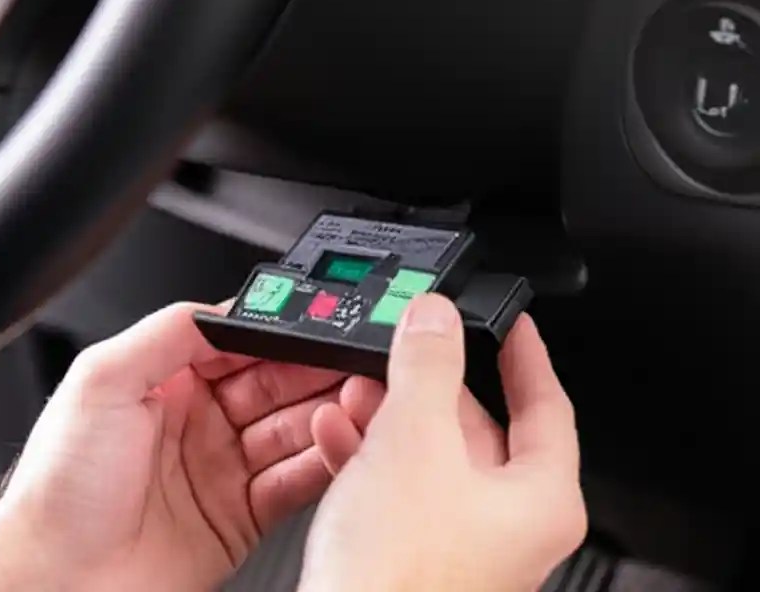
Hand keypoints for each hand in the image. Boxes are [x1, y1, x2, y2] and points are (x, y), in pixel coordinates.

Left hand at [0, 302, 356, 590]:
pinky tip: (341, 445)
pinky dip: (325, 464)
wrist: (55, 579)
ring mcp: (220, 470)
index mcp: (162, 381)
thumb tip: (225, 305)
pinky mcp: (240, 519)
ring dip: (331, 413)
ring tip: (361, 397)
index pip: (239, 343)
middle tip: (359, 360)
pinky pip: (295, 484)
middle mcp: (195, 422)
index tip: (322, 324)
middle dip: (319, 369)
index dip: (282, 333)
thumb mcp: (101, 380)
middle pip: (276, 383)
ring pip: (294, 430)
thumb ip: (167, 332)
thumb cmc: (58, 487)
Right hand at [299, 294, 586, 591]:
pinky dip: (371, 459)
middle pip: (479, 431)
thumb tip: (436, 318)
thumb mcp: (413, 440)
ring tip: (354, 390)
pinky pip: (400, 492)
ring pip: (431, 460)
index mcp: (539, 498)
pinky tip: (336, 438)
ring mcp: (463, 545)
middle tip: (400, 347)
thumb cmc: (402, 572)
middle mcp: (510, 526)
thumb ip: (427, 366)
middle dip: (429, 386)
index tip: (512, 323)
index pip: (548, 406)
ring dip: (391, 419)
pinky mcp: (417, 558)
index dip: (525, 356)